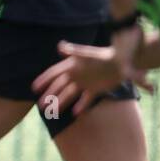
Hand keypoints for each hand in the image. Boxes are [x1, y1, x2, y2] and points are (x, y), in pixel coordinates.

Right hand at [32, 24, 151, 115]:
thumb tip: (59, 46)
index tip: (34, 87)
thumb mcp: (89, 53)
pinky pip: (86, 99)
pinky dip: (81, 106)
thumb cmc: (106, 55)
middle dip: (50, 95)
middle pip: (60, 86)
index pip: (55, 73)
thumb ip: (74, 51)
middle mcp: (77, 74)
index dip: (44, 79)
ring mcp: (86, 82)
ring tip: (52, 112)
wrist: (125, 59)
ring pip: (70, 94)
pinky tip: (75, 113)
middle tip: (41, 106)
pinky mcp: (96, 89)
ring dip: (61, 102)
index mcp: (73, 65)